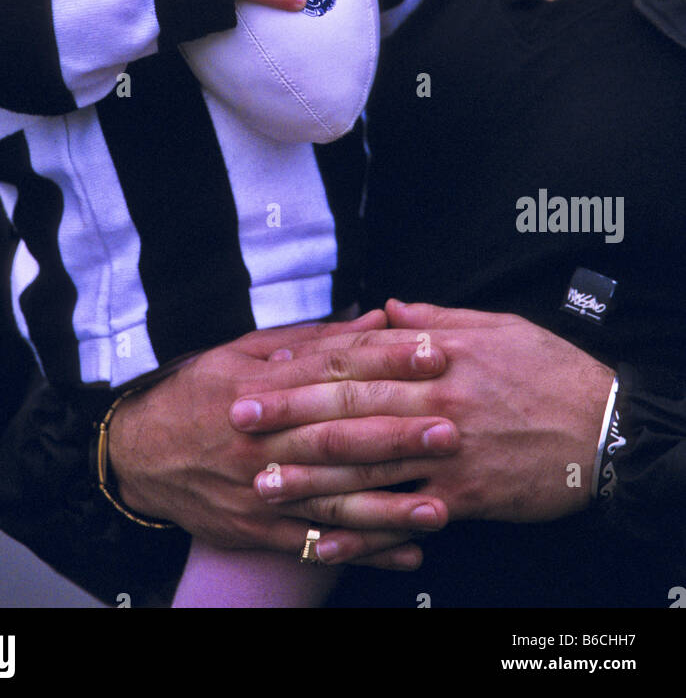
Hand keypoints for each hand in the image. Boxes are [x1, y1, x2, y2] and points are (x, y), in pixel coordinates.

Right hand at [106, 311, 456, 569]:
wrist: (137, 454)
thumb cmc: (197, 392)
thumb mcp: (244, 352)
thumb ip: (313, 340)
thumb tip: (374, 318)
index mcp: (263, 387)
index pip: (334, 368)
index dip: (385, 359)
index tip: (433, 350)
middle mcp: (264, 439)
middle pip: (339, 435)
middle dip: (398, 434)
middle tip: (451, 429)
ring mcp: (261, 490)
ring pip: (334, 499)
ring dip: (390, 506)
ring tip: (441, 505)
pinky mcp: (259, 531)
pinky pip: (317, 545)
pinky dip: (363, 552)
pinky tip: (407, 553)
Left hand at [236, 303, 613, 530]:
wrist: (605, 426)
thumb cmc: (550, 370)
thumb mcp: (496, 327)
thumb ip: (435, 317)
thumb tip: (388, 306)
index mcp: (438, 352)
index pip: (357, 355)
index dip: (305, 363)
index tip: (263, 368)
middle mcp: (433, 398)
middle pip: (347, 407)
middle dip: (288, 414)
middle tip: (238, 420)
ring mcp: (446, 449)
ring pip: (365, 463)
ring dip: (309, 474)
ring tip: (262, 481)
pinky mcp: (462, 494)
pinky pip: (401, 514)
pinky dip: (362, 529)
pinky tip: (323, 536)